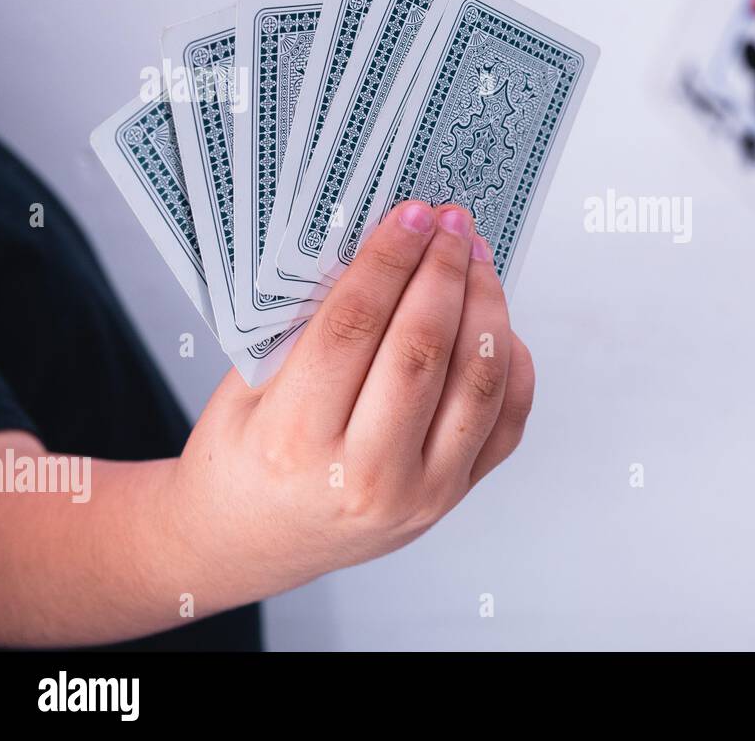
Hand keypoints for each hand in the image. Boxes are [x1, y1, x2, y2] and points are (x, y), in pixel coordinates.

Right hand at [161, 202, 534, 616]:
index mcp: (294, 438)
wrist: (248, 541)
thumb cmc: (244, 455)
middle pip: (422, 349)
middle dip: (443, 271)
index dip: (390, 259)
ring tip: (478, 260)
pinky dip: (511, 364)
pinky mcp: (453, 497)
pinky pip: (506, 421)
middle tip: (454, 223)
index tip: (413, 213)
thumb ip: (306, 326)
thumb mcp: (247, 386)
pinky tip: (495, 322)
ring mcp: (419, 493)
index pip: (355, 326)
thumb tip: (382, 244)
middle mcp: (363, 474)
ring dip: (486, 307)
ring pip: (477, 383)